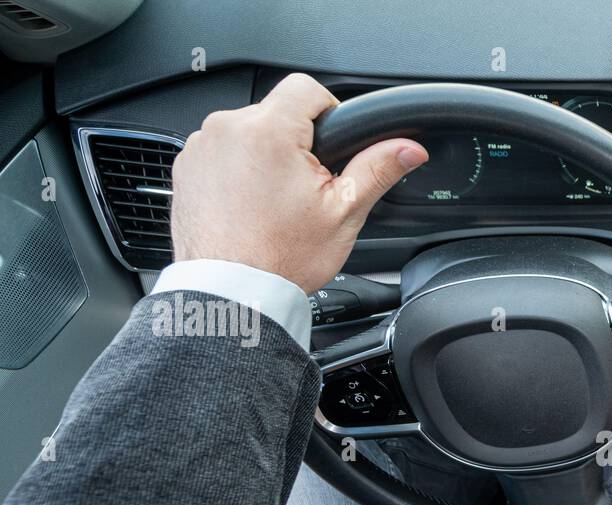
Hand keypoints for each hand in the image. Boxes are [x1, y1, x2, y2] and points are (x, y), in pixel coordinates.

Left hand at [170, 73, 427, 293]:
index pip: (307, 88)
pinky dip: (237, 172)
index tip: (331, 145)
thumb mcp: (343, 212)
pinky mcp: (185, 167)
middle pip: (276, 114)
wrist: (231, 292)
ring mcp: (201, 147)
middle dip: (296, 144)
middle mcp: (227, 129)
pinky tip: (250, 207)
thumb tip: (409, 148)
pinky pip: (221, 154)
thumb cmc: (281, 258)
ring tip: (275, 204)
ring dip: (265, 157)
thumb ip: (377, 169)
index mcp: (268, 131)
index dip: (329, 112)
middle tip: (306, 190)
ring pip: (248, 134)